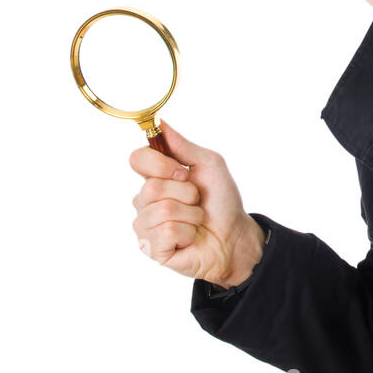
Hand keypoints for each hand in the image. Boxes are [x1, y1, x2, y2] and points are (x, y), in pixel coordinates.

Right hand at [129, 121, 264, 288]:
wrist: (234, 235)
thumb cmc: (221, 201)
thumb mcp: (209, 165)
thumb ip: (183, 145)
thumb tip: (161, 122)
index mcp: (155, 178)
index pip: (137, 159)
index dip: (160, 165)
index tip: (183, 172)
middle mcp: (145, 201)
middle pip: (151, 188)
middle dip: (185, 194)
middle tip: (196, 202)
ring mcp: (146, 226)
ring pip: (161, 211)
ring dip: (190, 215)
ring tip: (196, 222)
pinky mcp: (152, 249)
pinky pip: (166, 232)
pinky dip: (188, 233)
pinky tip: (190, 237)